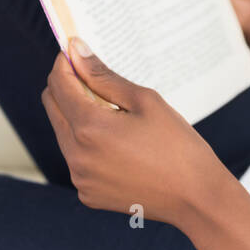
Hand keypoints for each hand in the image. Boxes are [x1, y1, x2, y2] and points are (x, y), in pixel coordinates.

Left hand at [40, 38, 231, 227]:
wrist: (196, 198)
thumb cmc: (178, 145)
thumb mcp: (146, 102)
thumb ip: (105, 77)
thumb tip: (77, 52)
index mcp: (90, 127)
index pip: (59, 85)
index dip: (65, 64)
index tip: (76, 52)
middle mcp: (76, 154)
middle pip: (53, 107)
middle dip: (68, 88)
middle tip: (97, 80)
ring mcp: (80, 177)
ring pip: (64, 134)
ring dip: (79, 117)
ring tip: (117, 117)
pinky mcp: (87, 193)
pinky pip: (77, 160)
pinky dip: (90, 146)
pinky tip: (121, 147)